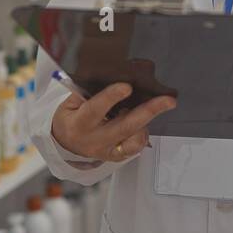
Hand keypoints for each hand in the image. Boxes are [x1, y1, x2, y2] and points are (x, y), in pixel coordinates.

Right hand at [52, 82, 176, 162]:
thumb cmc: (71, 116)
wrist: (64, 143)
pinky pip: (136, 148)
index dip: (111, 97)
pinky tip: (142, 123)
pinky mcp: (116, 157)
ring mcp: (106, 151)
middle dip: (149, 111)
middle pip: (125, 126)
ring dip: (147, 122)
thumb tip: (117, 75)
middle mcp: (94, 139)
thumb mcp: (70, 102)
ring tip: (155, 107)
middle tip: (168, 100)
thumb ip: (89, 91)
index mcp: (79, 122)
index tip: (127, 86)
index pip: (96, 109)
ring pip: (134, 140)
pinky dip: (143, 134)